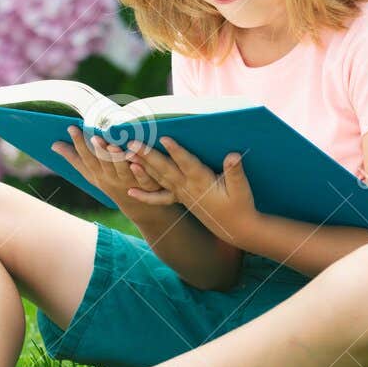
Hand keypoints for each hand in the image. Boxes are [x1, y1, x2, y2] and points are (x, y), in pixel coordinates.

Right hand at [49, 126, 159, 219]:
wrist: (137, 206)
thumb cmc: (110, 181)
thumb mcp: (91, 173)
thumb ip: (75, 158)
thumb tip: (53, 144)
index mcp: (96, 174)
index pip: (85, 158)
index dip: (79, 143)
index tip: (71, 127)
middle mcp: (110, 178)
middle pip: (103, 164)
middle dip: (98, 151)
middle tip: (93, 136)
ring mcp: (128, 182)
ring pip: (121, 171)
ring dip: (116, 159)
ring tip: (112, 146)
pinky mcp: (146, 186)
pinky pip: (143, 180)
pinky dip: (140, 172)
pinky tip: (137, 163)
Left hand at [125, 136, 258, 243]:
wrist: (236, 228)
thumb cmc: (241, 205)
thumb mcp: (241, 188)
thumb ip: (235, 172)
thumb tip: (232, 156)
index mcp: (203, 182)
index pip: (187, 164)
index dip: (176, 151)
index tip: (164, 138)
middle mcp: (188, 188)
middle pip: (165, 170)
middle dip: (148, 156)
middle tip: (132, 144)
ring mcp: (182, 194)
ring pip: (158, 179)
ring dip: (142, 168)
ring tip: (126, 155)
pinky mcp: (181, 199)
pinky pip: (159, 198)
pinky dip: (144, 196)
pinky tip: (129, 192)